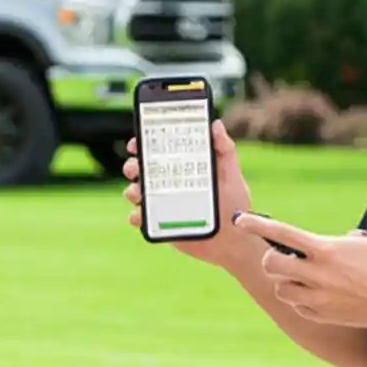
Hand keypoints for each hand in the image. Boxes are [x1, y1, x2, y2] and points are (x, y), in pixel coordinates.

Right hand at [122, 120, 257, 268]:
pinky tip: (139, 216)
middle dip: (132, 166)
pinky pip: (140, 218)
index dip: (143, 142)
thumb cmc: (234, 205)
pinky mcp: (159, 223)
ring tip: (139, 193)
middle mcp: (169, 182)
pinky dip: (135, 216)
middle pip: (141, 168)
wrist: (233, 242)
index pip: (158, 149)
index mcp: (183, 166)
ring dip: (132, 190)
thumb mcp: (232, 174)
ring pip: (136, 191)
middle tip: (135, 168)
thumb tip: (216, 124)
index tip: (137, 142)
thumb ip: (225, 149)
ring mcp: (162, 202)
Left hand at [233, 212, 366, 328]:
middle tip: (281, 260)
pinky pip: (298, 307)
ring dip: (286, 283)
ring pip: (280, 289)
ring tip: (303, 280)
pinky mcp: (323, 315)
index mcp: (325, 249)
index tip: (239, 220)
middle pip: (273, 264)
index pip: (282, 233)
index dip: (257, 226)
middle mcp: (318, 273)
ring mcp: (319, 297)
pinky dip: (302, 301)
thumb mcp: (359, 243)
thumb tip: (324, 244)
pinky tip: (318, 297)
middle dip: (273, 260)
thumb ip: (333, 243)